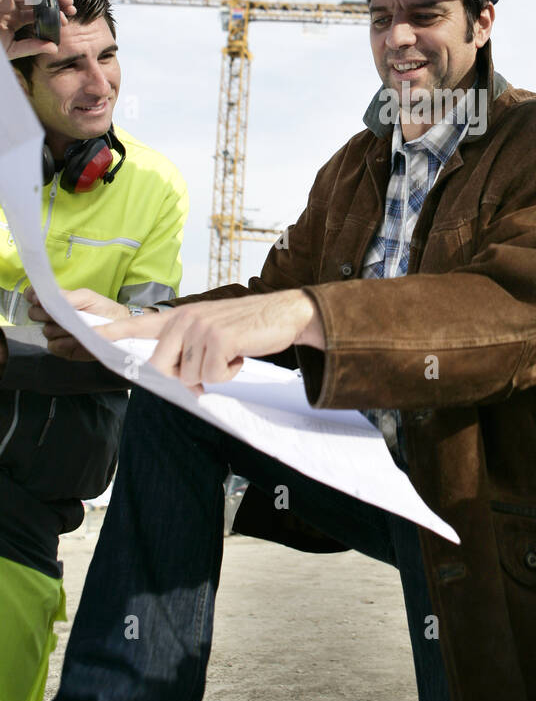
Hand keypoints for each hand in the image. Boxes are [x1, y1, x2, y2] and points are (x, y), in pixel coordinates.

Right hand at [0, 0, 75, 59]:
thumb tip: (54, 48)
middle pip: (37, 0)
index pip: (39, 14)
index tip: (69, 19)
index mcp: (14, 18)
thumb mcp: (12, 49)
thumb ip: (32, 47)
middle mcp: (11, 6)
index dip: (55, 15)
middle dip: (56, 2)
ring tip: (65, 0)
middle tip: (73, 7)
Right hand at [25, 285, 128, 360]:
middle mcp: (52, 318)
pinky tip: (77, 339)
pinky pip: (53, 346)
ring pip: (46, 330)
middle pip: (34, 314)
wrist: (118, 326)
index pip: (33, 296)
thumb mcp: (86, 297)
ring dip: (61, 328)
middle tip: (64, 313)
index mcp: (56, 301)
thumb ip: (65, 296)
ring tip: (79, 326)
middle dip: (47, 313)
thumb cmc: (102, 308)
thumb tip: (44, 297)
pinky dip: (64, 342)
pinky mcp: (62, 350)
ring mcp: (55, 334)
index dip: (33, 296)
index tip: (38, 298)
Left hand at [95, 288, 324, 392]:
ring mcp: (199, 328)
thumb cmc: (247, 329)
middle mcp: (183, 320)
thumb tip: (180, 386)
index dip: (111, 332)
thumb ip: (187, 355)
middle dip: (188, 378)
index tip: (86, 335)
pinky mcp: (217, 338)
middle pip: (163, 369)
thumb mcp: (211, 336)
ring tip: (232, 353)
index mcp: (178, 317)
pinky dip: (229, 373)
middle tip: (216, 362)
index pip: (137, 325)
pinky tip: (240, 353)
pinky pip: (212, 376)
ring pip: (191, 376)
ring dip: (215, 374)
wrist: (285, 313)